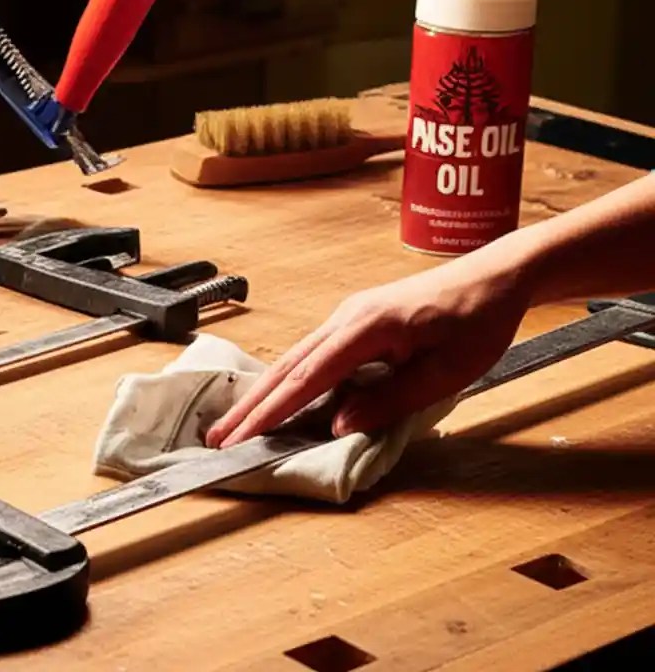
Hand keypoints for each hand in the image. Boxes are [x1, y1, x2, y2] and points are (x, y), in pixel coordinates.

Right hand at [204, 252, 534, 447]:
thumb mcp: (447, 371)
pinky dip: (285, 380)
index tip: (243, 438)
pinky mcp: (353, 322)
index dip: (272, 412)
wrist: (495, 275)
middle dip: (249, 406)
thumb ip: (391, 399)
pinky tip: (272, 398)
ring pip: (293, 360)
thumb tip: (338, 425)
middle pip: (286, 367)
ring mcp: (346, 316)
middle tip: (217, 438)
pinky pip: (309, 354)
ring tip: (234, 424)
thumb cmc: (479, 320)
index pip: (308, 378)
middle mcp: (346, 318)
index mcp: (366, 328)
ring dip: (262, 394)